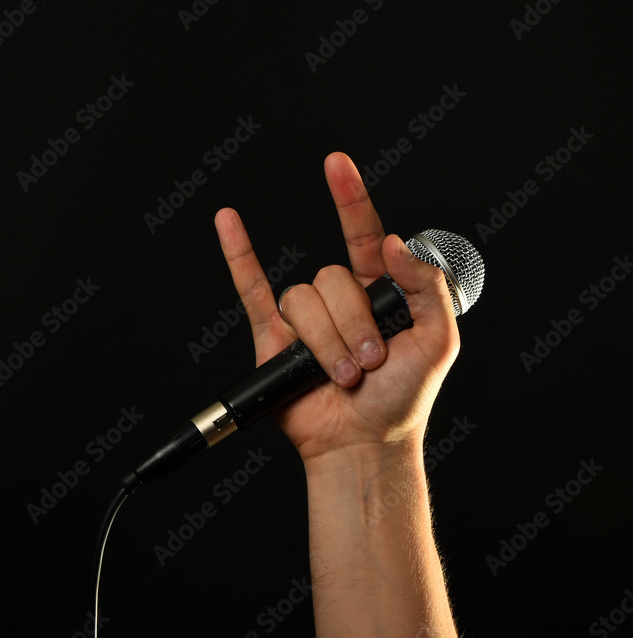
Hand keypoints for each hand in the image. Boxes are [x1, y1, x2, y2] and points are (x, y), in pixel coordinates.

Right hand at [214, 152, 460, 464]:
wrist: (363, 443)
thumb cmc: (403, 397)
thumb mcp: (438, 340)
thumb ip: (427, 286)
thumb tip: (395, 242)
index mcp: (379, 290)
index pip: (364, 234)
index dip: (350, 198)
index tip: (337, 165)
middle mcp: (340, 298)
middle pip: (331, 278)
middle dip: (353, 324)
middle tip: (370, 362)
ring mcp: (305, 317)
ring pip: (301, 299)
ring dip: (325, 341)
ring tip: (343, 375)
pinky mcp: (272, 337)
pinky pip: (250, 289)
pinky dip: (238, 255)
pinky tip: (229, 222)